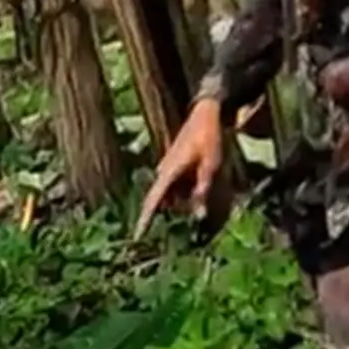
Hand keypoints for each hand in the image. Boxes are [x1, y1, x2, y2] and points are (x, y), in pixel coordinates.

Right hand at [134, 98, 223, 239]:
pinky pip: (172, 185)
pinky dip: (179, 193)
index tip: (137, 235)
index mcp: (169, 172)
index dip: (145, 219)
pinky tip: (191, 193)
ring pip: (167, 193)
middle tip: (162, 224)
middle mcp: (163, 171)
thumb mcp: (210, 165)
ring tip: (184, 204)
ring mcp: (166, 168)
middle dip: (159, 213)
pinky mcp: (172, 166)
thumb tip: (198, 214)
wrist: (204, 114)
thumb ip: (202, 189)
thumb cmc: (208, 138)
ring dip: (175, 202)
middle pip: (158, 200)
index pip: (153, 200)